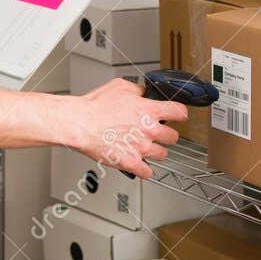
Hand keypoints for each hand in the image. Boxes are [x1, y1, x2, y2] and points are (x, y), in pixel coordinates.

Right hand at [66, 77, 185, 178]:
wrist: (80, 123)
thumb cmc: (95, 106)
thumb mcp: (120, 86)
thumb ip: (137, 90)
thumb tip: (143, 92)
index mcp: (150, 110)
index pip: (179, 112)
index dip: (180, 114)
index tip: (179, 116)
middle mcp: (149, 130)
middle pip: (174, 137)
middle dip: (167, 135)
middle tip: (159, 134)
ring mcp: (141, 148)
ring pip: (163, 155)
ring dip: (157, 152)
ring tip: (148, 148)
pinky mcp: (131, 162)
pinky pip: (147, 172)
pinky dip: (145, 170)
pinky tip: (141, 165)